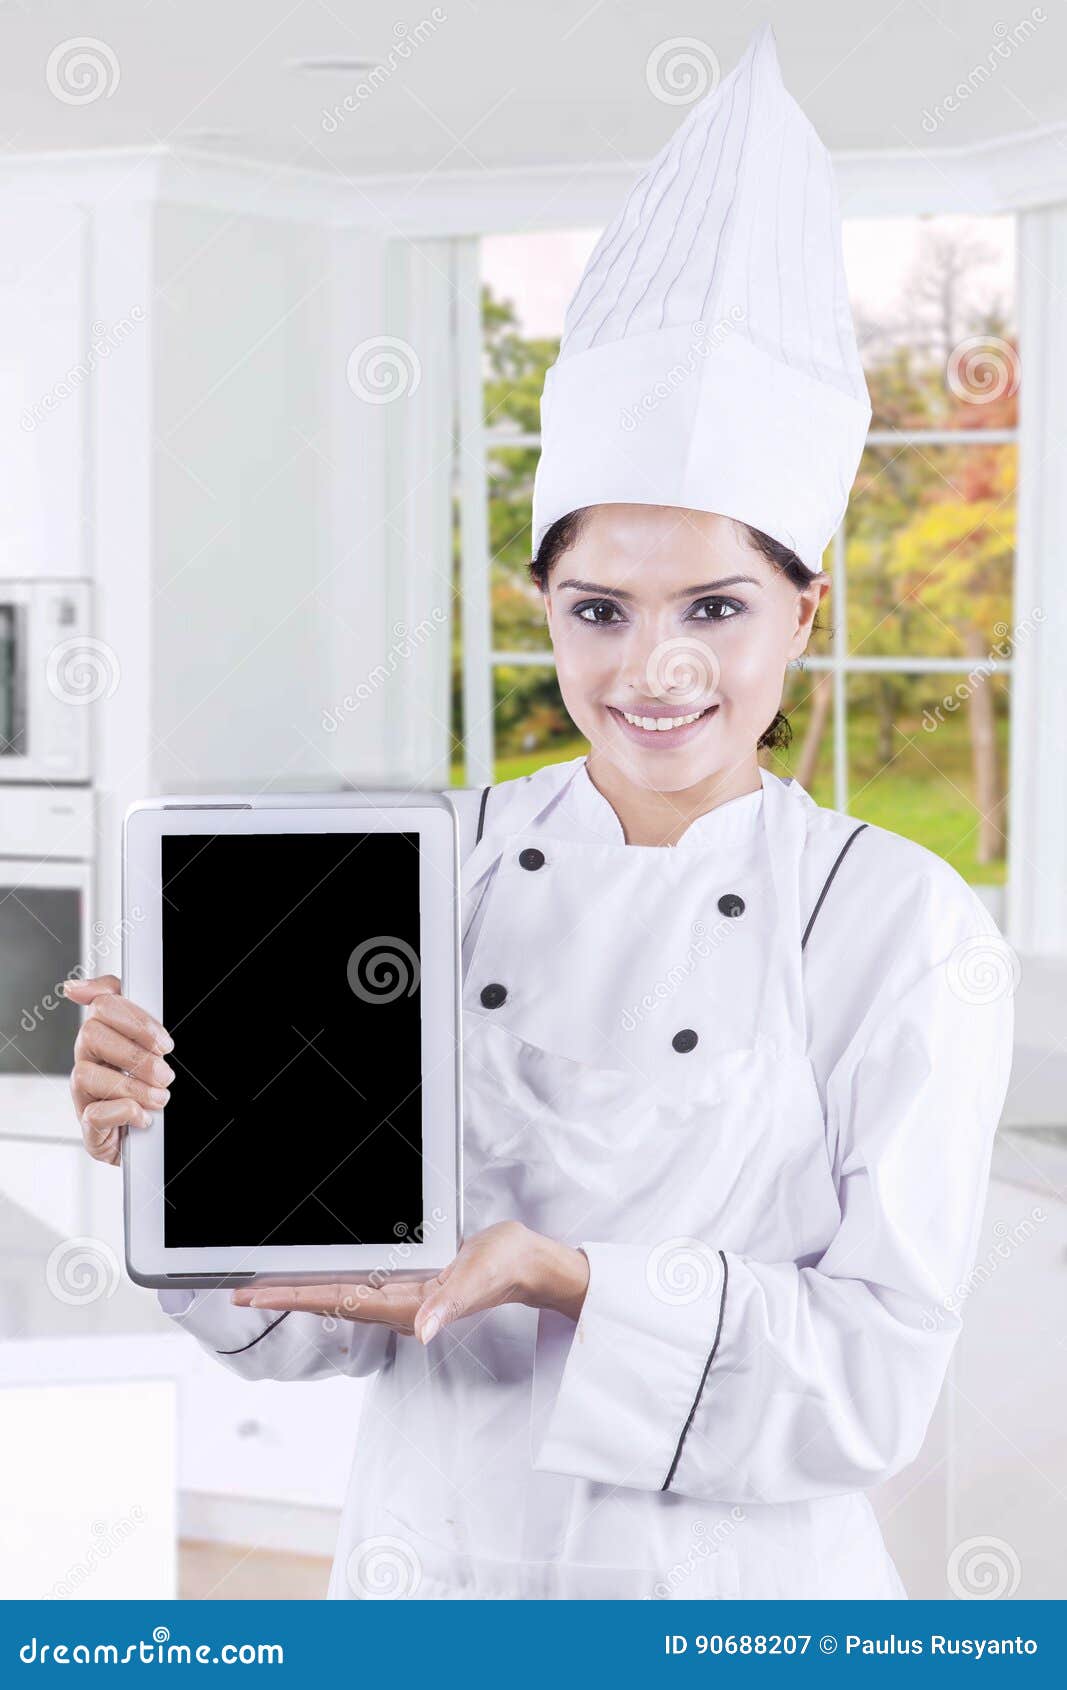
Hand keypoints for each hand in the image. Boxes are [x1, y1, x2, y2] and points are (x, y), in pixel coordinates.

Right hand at [64, 975, 174, 1165]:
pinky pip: (94, 1114)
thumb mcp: (150, 1045)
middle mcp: (86, 1060)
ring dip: (134, 1087)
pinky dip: (125, 1113)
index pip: (103, 1005)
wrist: (151, 1138)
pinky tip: (143, 1116)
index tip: (163, 1041)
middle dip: (135, 1054)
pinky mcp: (89, 1128)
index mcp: (102, 1035)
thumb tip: (81, 987)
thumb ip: (130, 1011)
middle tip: (163, 1072)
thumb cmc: (149, 1088)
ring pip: (88, 1075)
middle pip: (91, 1035)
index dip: (135, 1020)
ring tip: (160, 1097)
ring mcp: (83, 1095)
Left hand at [231, 1221, 589, 1341]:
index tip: (252, 1295)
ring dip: (301, 1292)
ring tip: (265, 1286)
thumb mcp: (481, 1274)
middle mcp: (397, 1304)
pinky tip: (316, 1278)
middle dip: (282, 1299)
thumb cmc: (507, 1264)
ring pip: (338, 1296)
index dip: (291, 1296)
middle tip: (238, 1293)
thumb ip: (451, 1302)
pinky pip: (357, 1287)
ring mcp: (401, 1298)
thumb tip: (421, 1329)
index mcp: (407, 1301)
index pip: (336, 1299)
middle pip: (327, 1302)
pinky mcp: (409, 1288)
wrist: (529, 1266)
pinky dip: (328, 1283)